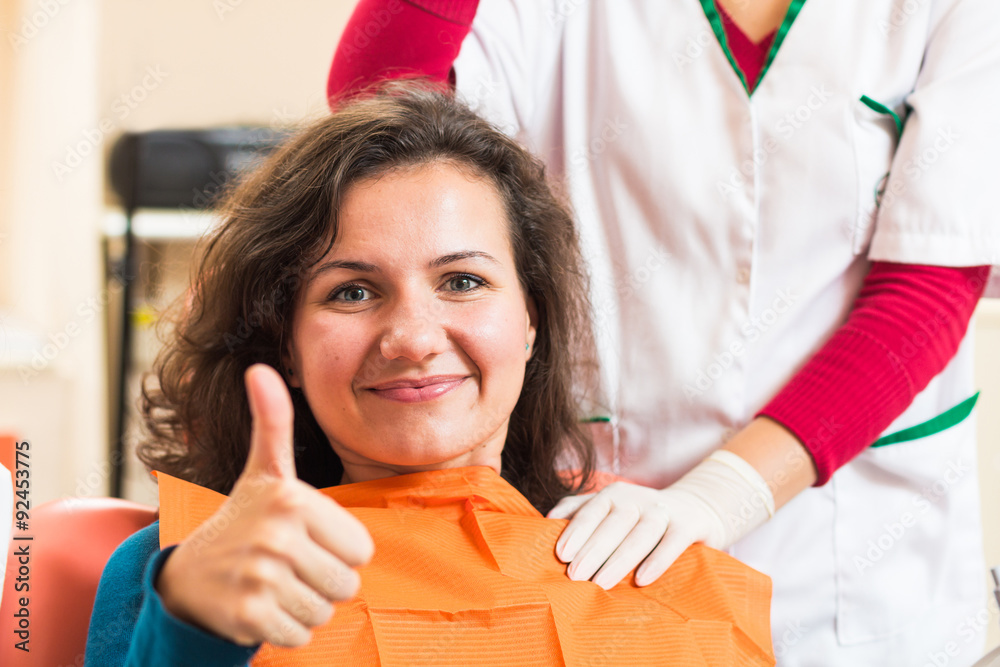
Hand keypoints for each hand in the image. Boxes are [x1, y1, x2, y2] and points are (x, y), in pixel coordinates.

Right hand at [156, 364, 373, 646]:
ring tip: (274, 582)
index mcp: (293, 500)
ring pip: (325, 611)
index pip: (362, 551)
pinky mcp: (249, 617)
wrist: (188, 574)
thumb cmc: (244, 518)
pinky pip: (301, 635)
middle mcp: (276, 536)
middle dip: (322, 580)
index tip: (303, 538)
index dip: (337, 550)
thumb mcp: (265, 470)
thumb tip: (260, 368)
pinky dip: (285, 628)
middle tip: (287, 564)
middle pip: (346, 583)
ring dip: (304, 605)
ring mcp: (260, 578)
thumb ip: (273, 422)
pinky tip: (260, 605)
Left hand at [547, 482, 721, 589]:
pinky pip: (673, 542)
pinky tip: (642, 579)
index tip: (561, 555)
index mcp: (612, 496)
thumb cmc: (637, 516)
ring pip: (641, 533)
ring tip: (601, 583)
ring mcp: (663, 511)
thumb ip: (578, 511)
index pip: (591, 512)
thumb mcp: (608, 509)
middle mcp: (636, 499)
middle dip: (593, 550)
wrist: (693, 507)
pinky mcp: (688, 525)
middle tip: (575, 576)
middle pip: (613, 524)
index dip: (576, 532)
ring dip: (620, 558)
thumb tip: (546, 521)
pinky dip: (658, 560)